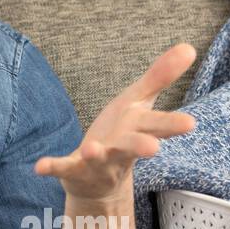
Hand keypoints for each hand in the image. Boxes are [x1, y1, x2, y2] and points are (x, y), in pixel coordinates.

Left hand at [33, 42, 198, 204]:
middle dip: (141, 146)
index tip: (190, 123)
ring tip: (91, 149)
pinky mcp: (74, 171)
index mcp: (138, 131)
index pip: (157, 126)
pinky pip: (63, 168)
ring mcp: (98, 163)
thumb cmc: (123, 134)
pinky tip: (39, 166)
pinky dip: (52, 167)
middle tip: (153, 149)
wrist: (99, 182)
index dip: (172, 125)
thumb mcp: (138, 103)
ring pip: (100, 159)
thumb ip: (160, 77)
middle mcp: (122, 150)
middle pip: (133, 147)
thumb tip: (190, 46)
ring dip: (96, 154)